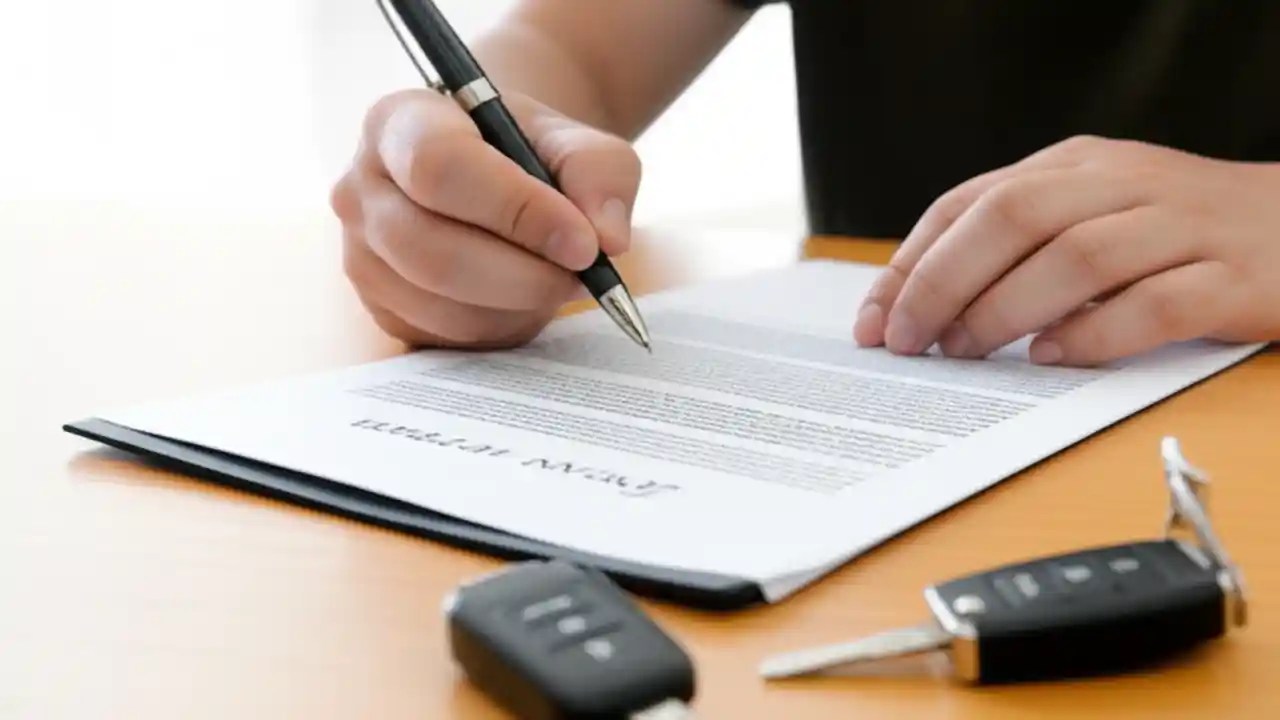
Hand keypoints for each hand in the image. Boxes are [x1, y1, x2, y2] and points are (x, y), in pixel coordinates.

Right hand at [330, 89, 640, 347]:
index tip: (582, 242)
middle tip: (582, 274)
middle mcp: (361, 188)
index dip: (516, 210)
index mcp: (399, 123)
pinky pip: (443, 337)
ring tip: (556, 278)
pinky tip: (523, 298)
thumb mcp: (575, 141)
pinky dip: (500, 328)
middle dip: (522, 275)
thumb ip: (599, 173)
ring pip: (439, 304)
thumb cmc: (529, 153)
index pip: (440, 166)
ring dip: (517, 305)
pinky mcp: (381, 308)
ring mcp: (361, 255)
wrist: (497, 179)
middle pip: (430, 249)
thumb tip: (607, 240)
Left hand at [854, 135, 1279, 365]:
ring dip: (1005, 309)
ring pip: (1077, 256)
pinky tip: (1053, 357)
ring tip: (966, 352)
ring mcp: (1182, 227)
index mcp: (1076, 165)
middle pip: (1012, 216)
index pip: (971, 201)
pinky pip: (1156, 305)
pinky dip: (1095, 334)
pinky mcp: (1234, 280)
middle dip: (943, 283)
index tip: (874, 322)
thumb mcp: (1089, 213)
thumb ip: (1017, 245)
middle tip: (909, 342)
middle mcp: (1124, 184)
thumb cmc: (1173, 232)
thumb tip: (919, 307)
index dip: (913, 262)